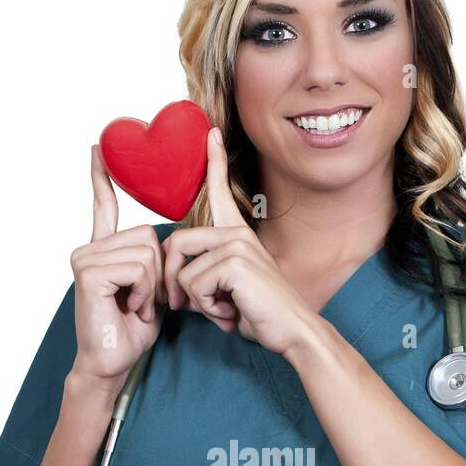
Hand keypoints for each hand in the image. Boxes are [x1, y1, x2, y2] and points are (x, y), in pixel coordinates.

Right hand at [68, 145, 165, 387]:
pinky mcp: (89, 272)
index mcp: (102, 249)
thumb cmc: (131, 330)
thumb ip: (152, 263)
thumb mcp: (150, 289)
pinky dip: (143, 292)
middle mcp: (89, 248)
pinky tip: (129, 307)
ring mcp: (85, 258)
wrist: (112, 362)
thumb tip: (163, 242)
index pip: (104, 206)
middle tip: (142, 300)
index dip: (102, 178)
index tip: (96, 149)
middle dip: (158, 272)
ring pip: (146, 252)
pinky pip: (137, 267)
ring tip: (134, 306)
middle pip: (148, 236)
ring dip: (152, 286)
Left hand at [161, 128, 316, 354]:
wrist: (294, 331)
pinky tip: (229, 313)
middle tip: (184, 306)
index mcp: (238, 234)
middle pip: (176, 243)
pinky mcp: (235, 261)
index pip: (221, 192)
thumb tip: (174, 283)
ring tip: (221, 311)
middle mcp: (236, 233)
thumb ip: (203, 279)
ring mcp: (236, 244)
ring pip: (183, 270)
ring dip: (194, 301)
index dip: (214, 162)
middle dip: (171, 280)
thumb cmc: (262, 315)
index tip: (210, 133)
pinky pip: (193, 283)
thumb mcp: (227, 292)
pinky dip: (205, 308)